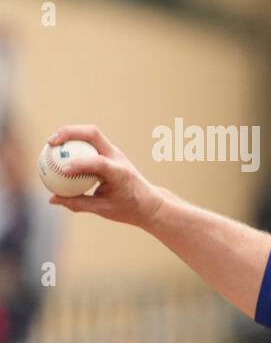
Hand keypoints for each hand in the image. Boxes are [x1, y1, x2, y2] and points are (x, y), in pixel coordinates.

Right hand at [44, 125, 165, 228]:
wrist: (149, 202)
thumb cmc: (128, 208)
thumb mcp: (103, 209)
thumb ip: (78, 203)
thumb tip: (52, 199)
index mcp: (120, 173)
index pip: (100, 163)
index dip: (80, 164)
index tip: (63, 170)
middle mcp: (118, 158)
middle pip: (93, 134)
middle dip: (70, 133)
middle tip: (50, 143)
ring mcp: (114, 152)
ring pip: (91, 134)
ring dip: (70, 134)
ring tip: (50, 143)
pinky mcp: (109, 152)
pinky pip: (88, 142)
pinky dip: (73, 143)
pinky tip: (58, 151)